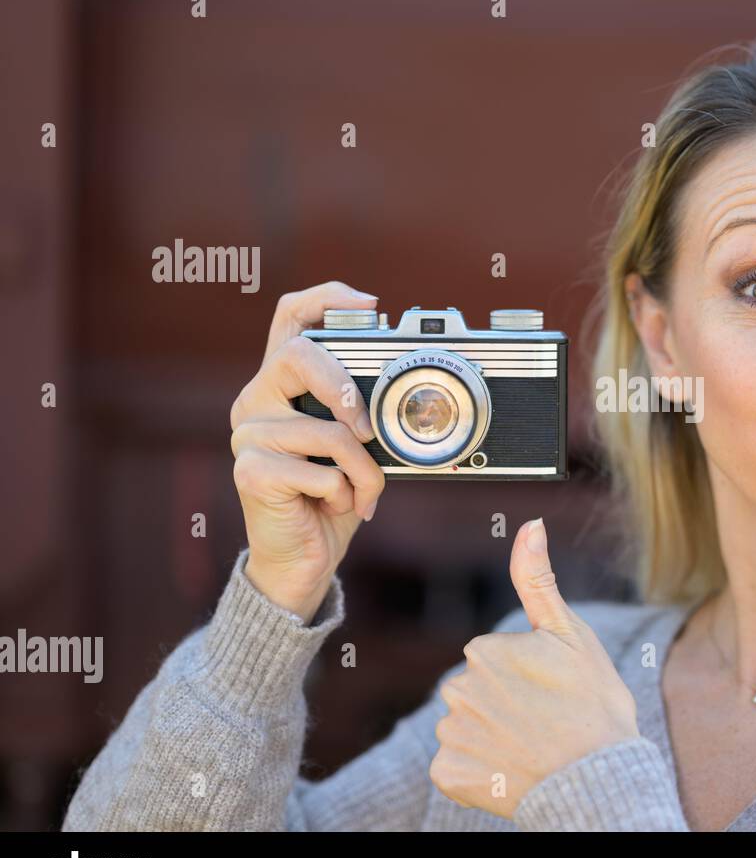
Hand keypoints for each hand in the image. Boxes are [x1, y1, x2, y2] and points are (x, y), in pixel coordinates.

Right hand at [230, 281, 386, 620]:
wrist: (304, 558)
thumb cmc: (333, 497)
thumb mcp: (356, 446)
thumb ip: (363, 412)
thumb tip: (403, 392)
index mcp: (281, 384)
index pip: (289, 317)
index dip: (325, 299)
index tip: (369, 304)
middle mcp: (257, 401)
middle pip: (298, 354)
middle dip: (344, 386)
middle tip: (367, 427)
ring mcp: (249, 435)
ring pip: (329, 430)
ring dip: (364, 470)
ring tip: (362, 493)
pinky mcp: (251, 472)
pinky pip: (322, 472)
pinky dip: (348, 494)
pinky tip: (337, 507)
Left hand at [428, 517, 641, 819]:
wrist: (598, 779)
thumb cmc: (593, 702)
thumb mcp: (570, 634)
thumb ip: (538, 581)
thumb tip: (530, 525)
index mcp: (484, 650)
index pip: (493, 662)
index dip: (524, 679)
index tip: (551, 694)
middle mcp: (458, 688)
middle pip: (475, 694)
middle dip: (503, 706)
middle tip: (543, 722)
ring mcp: (452, 734)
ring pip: (466, 729)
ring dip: (490, 739)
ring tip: (530, 749)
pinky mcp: (449, 774)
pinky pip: (456, 768)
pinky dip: (478, 773)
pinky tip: (509, 771)